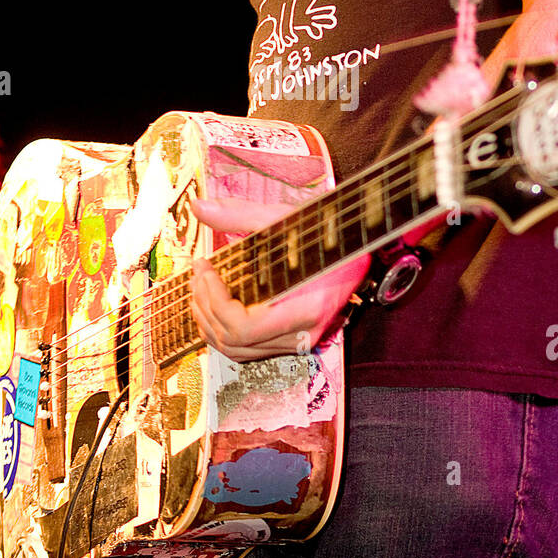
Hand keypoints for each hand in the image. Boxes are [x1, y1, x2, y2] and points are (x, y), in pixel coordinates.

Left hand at [189, 196, 370, 362]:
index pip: (244, 327)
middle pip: (234, 341)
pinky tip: (214, 305)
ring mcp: (297, 340)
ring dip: (209, 320)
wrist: (357, 249)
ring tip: (201, 287)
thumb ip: (241, 215)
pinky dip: (223, 330)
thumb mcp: (287, 218)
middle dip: (205, 305)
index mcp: (306, 308)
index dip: (215, 300)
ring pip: (236, 350)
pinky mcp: (291, 339)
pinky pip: (247, 349)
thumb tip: (201, 207)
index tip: (207, 268)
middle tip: (199, 272)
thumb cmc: (330, 234)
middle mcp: (302, 332)